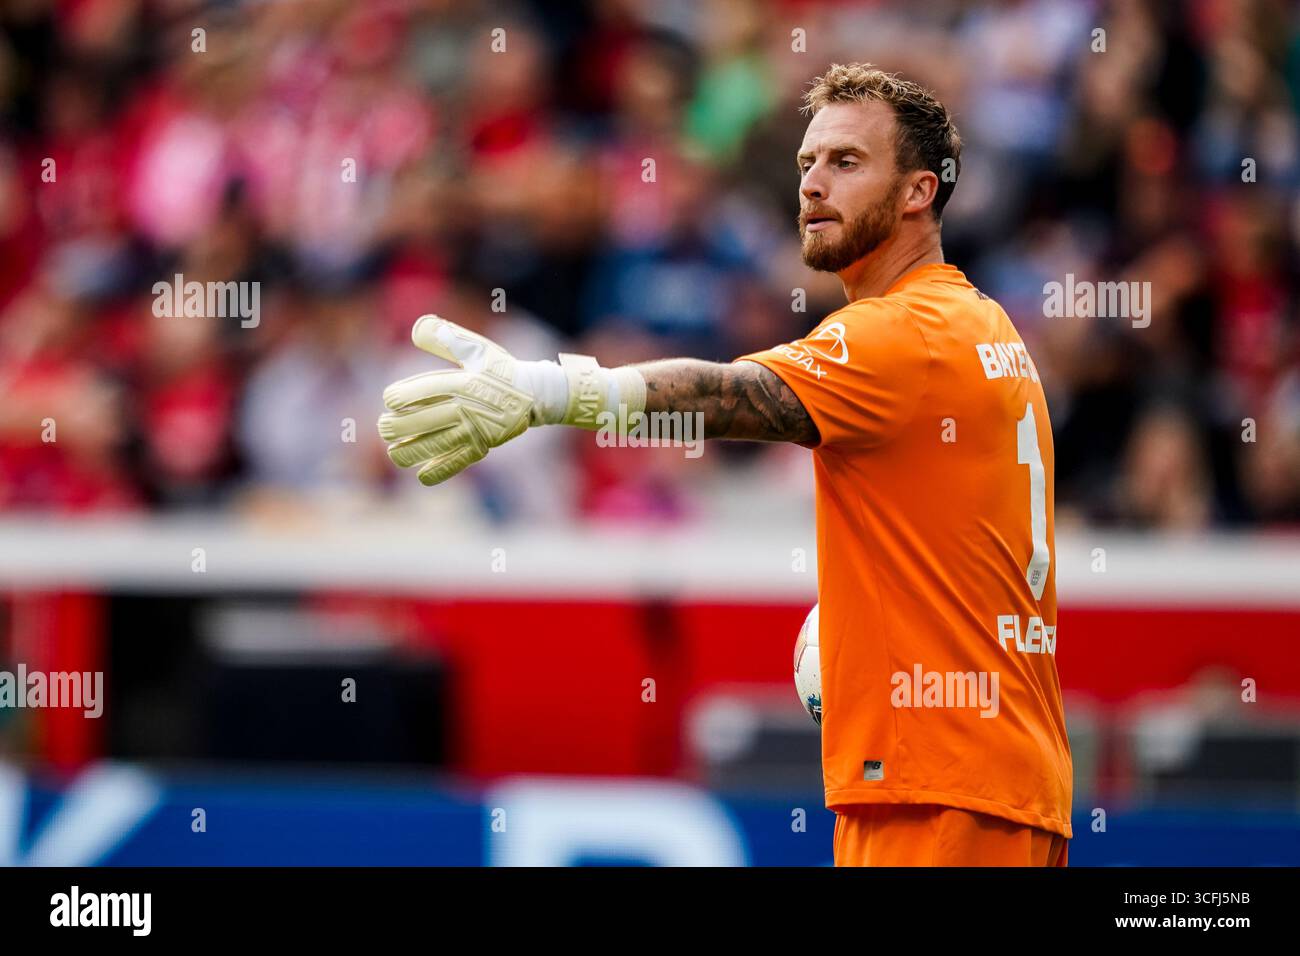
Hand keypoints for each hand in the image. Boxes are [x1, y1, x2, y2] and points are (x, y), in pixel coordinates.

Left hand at [378, 315, 533, 485]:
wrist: (535, 394)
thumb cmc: (500, 369)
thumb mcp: (476, 348)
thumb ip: (445, 338)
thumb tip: (415, 328)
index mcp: (462, 383)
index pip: (422, 391)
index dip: (399, 396)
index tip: (389, 399)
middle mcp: (465, 408)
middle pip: (420, 421)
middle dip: (395, 427)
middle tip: (384, 426)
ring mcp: (474, 431)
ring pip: (432, 446)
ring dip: (407, 451)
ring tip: (394, 451)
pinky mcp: (482, 447)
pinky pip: (456, 463)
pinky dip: (437, 472)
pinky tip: (421, 474)